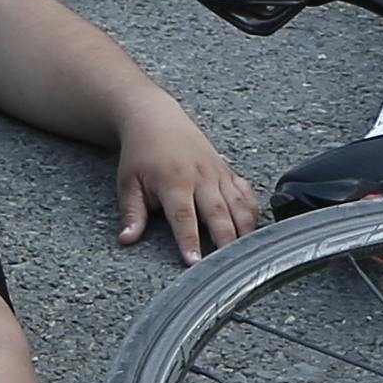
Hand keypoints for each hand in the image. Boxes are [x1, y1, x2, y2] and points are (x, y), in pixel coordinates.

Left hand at [116, 105, 261, 259]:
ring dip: (245, 228)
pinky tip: (255, 227)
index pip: (184, 217)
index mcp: (174, 181)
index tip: (195, 264)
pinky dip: (253, 209)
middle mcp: (200, 177)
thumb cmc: (141, 153)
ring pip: (238, 203)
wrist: (157, 118)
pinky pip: (246, 191)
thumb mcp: (128, 183)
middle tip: (231, 265)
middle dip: (226, 240)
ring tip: (248, 252)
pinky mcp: (227, 170)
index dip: (190, 241)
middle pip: (218, 213)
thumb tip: (127, 239)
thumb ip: (132, 213)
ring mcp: (217, 173)